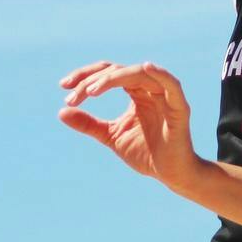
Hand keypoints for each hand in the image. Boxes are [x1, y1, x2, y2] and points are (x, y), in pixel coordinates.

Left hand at [57, 60, 204, 193]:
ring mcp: (165, 96)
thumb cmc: (146, 154)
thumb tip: (62, 112)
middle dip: (92, 80)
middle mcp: (150, 89)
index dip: (85, 76)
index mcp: (136, 93)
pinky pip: (172, 85)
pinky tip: (146, 67)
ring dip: (112, 79)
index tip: (63, 87)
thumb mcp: (110, 136)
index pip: (108, 73)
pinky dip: (160, 74)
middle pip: (118, 70)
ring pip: (138, 74)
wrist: (170, 174)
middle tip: (73, 96)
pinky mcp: (179, 107)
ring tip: (91, 91)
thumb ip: (89, 124)